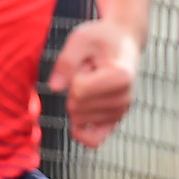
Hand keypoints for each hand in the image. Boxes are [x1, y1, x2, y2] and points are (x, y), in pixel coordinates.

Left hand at [48, 19, 140, 148]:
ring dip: (78, 100)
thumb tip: (54, 88)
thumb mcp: (81, 38)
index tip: (88, 62)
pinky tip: (78, 116)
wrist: (123, 41)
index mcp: (121, 77)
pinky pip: (93, 141)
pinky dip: (80, 132)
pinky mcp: (114, 122)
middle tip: (90, 70)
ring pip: (78, 120)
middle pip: (76, 105)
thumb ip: (66, 60)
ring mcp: (120, 112)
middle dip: (74, 87)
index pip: (78, 90)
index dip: (74, 74)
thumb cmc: (100, 38)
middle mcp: (124, 98)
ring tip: (93, 80)